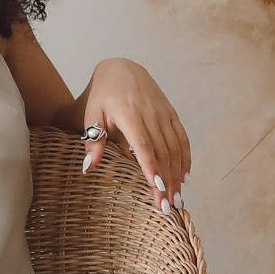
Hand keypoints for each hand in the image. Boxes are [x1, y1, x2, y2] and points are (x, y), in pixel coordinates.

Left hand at [80, 58, 190, 215]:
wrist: (122, 68)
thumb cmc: (103, 95)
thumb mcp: (91, 113)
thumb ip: (93, 140)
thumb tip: (89, 167)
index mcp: (129, 113)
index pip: (142, 144)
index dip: (151, 166)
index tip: (156, 187)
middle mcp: (150, 113)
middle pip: (162, 151)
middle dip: (166, 180)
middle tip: (167, 205)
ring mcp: (164, 113)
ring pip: (175, 147)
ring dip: (177, 174)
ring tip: (177, 198)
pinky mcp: (172, 113)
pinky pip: (182, 138)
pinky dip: (185, 158)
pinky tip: (185, 177)